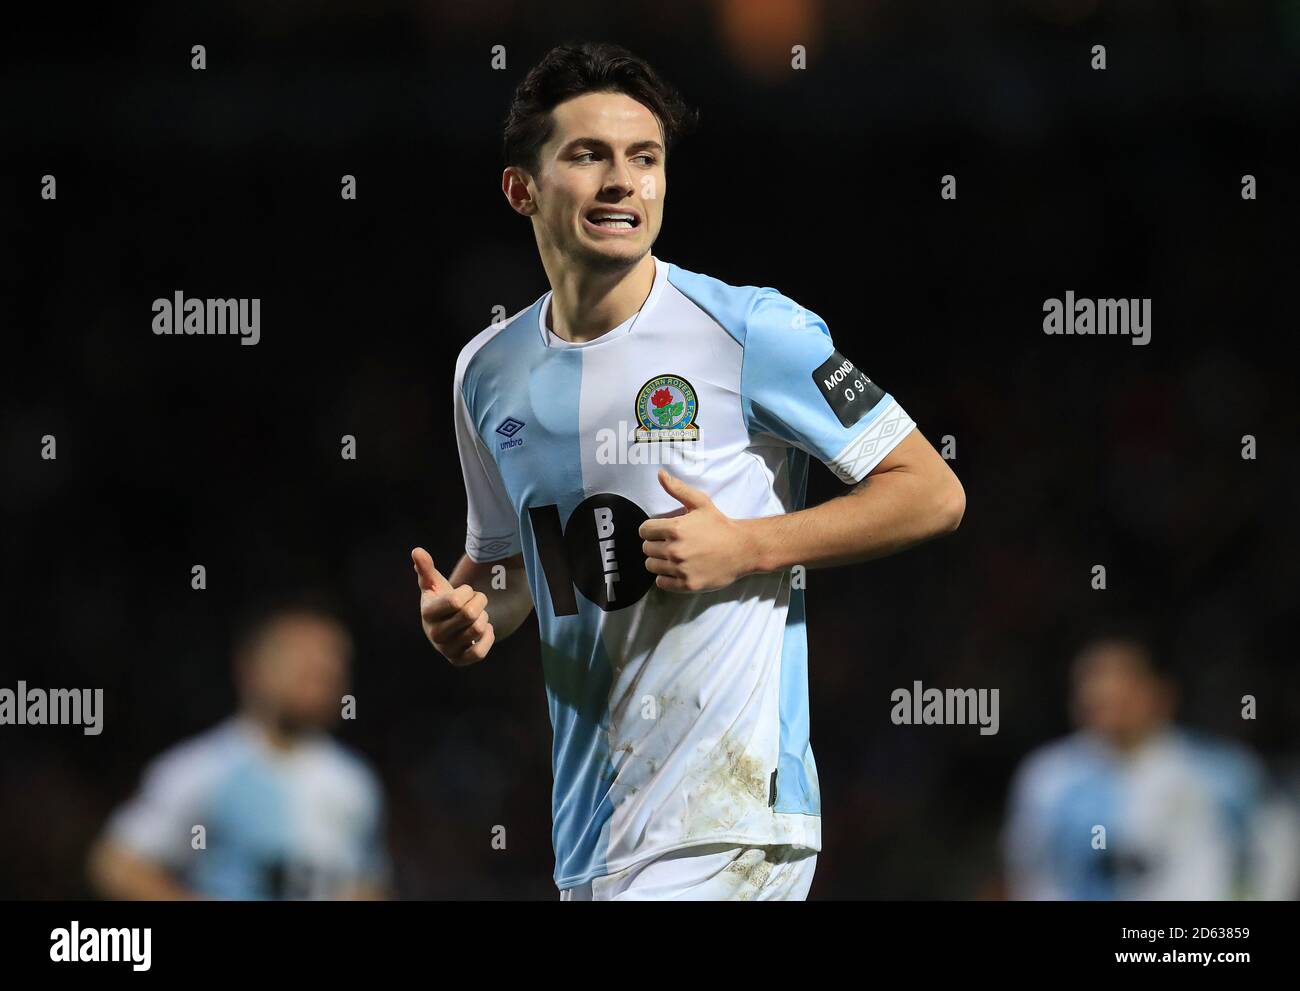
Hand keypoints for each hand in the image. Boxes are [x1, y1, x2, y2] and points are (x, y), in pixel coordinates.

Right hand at [411, 547, 494, 664]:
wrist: (447, 625)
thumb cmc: (442, 600)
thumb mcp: (434, 584)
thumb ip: (426, 568)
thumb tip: (416, 551)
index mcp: (427, 613)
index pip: (456, 602)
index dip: (468, 592)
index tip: (465, 592)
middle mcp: (434, 634)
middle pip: (470, 615)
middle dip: (480, 602)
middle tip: (476, 601)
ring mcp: (446, 650)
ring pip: (477, 630)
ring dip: (484, 618)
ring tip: (477, 615)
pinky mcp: (459, 661)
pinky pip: (480, 652)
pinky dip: (487, 637)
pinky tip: (484, 630)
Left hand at [638, 468, 753, 592]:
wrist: (741, 549)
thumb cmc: (720, 525)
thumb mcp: (700, 503)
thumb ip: (677, 489)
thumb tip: (660, 474)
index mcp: (675, 528)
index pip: (644, 531)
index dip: (650, 530)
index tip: (660, 531)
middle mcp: (675, 549)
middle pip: (646, 549)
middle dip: (655, 544)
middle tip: (669, 544)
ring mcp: (680, 569)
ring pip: (651, 566)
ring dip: (658, 561)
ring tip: (673, 557)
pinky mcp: (687, 584)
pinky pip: (661, 583)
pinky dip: (666, 577)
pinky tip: (676, 570)